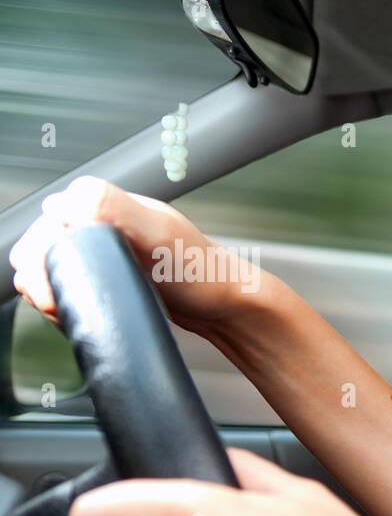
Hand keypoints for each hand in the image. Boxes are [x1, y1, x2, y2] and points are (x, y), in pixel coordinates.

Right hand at [8, 175, 263, 336]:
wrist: (227, 307)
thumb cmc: (203, 272)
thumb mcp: (158, 235)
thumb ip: (113, 208)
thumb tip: (65, 202)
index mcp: (104, 202)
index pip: (47, 223)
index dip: (40, 255)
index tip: (50, 285)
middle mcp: (101, 221)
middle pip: (42, 246)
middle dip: (41, 277)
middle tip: (58, 305)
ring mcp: (104, 249)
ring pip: (51, 268)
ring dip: (50, 291)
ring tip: (69, 312)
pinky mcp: (108, 275)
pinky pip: (71, 285)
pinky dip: (66, 301)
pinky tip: (80, 314)